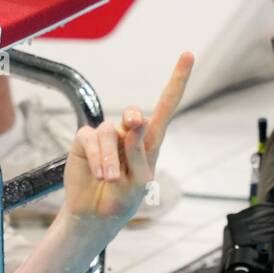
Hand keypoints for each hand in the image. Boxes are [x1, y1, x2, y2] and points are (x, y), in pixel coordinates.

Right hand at [63, 52, 192, 226]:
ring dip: (110, 158)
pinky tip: (99, 174)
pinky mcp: (85, 141)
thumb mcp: (138, 181)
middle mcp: (128, 134)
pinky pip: (90, 138)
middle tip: (132, 125)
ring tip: (110, 179)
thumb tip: (136, 119)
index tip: (188, 55)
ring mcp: (106, 137)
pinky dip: (96, 157)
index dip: (176, 81)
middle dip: (133, 121)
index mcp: (149, 142)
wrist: (95, 216)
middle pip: (133, 115)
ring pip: (110, 132)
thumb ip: (138, 151)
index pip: (165, 108)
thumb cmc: (122, 200)